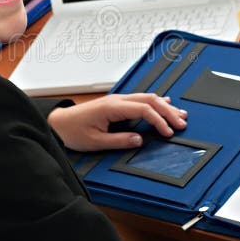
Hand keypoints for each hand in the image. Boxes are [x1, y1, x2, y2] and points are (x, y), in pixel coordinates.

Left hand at [47, 93, 186, 151]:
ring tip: (179, 115)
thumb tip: (139, 140)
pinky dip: (154, 104)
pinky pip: (139, 100)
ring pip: (146, 98)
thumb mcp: (95, 142)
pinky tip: (163, 105)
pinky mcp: (115, 105)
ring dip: (164, 106)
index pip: (144, 109)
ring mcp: (116, 101)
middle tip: (182, 123)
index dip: (159, 120)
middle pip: (149, 100)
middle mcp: (116, 100)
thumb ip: (119, 141)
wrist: (58, 124)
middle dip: (168, 111)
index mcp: (112, 107)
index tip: (168, 132)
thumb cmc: (73, 131)